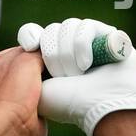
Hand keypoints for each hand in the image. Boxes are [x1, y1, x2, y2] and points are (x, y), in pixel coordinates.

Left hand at [18, 18, 135, 135]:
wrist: (100, 108)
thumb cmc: (67, 103)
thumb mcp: (36, 86)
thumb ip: (25, 62)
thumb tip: (32, 40)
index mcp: (48, 60)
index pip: (32, 32)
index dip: (29, 35)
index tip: (29, 46)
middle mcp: (70, 50)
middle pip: (51, 30)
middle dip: (53, 53)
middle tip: (63, 76)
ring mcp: (91, 43)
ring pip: (68, 26)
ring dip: (68, 53)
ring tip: (78, 73)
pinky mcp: (109, 37)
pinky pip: (86, 26)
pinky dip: (82, 45)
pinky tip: (87, 64)